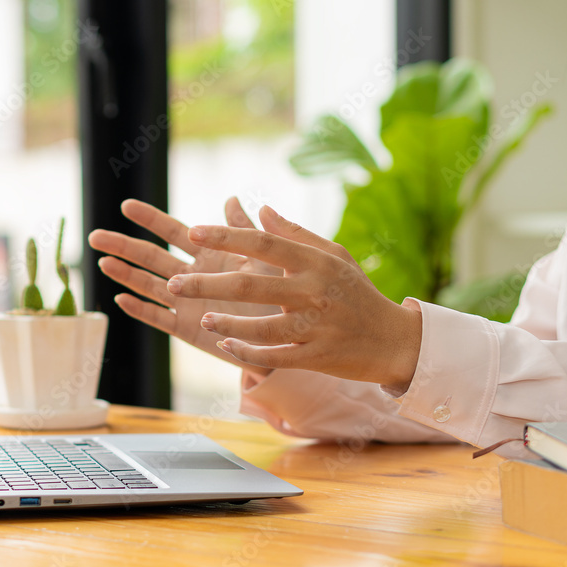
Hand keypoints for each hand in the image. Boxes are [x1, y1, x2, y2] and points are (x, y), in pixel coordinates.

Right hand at [88, 197, 282, 371]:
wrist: (290, 335)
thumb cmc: (280, 294)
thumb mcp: (265, 257)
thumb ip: (245, 231)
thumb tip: (230, 198)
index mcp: (208, 254)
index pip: (173, 231)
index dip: (150, 219)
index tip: (126, 205)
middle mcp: (191, 275)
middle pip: (150, 257)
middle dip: (123, 245)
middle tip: (94, 235)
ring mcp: (186, 302)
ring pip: (148, 285)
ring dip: (125, 274)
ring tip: (103, 262)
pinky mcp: (187, 328)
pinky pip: (158, 318)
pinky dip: (140, 309)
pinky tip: (120, 299)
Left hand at [167, 206, 421, 387]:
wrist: (393, 339)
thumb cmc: (355, 292)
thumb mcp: (333, 256)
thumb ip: (294, 233)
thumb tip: (261, 209)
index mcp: (314, 261)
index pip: (263, 243)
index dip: (226, 236)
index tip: (193, 232)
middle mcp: (314, 291)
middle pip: (251, 286)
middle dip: (207, 284)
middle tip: (173, 283)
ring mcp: (315, 326)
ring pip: (261, 327)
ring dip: (227, 323)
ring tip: (203, 319)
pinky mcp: (316, 356)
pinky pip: (275, 356)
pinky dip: (248, 352)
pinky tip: (226, 346)